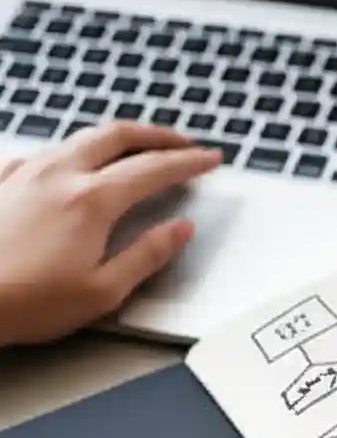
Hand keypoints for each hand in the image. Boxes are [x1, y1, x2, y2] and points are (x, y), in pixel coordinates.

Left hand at [0, 123, 220, 346]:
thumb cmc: (24, 303)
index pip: (155, 169)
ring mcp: (24, 174)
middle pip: (117, 135)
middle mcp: (58, 175)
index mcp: (92, 200)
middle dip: (157, 134)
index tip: (211, 159)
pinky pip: (42, 153)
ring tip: (134, 147)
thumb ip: (148, 254)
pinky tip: (69, 166)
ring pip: (78, 137)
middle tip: (182, 142)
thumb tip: (180, 230)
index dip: (189, 162)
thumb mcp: (103, 292)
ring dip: (115, 137)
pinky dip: (70, 152)